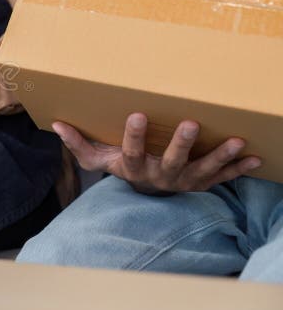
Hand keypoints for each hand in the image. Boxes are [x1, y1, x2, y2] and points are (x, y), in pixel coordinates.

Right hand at [53, 113, 260, 193]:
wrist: (147, 194)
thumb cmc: (122, 167)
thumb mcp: (98, 158)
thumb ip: (78, 143)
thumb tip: (55, 124)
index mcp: (134, 168)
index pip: (132, 151)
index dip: (135, 136)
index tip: (138, 115)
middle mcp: (159, 177)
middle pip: (171, 161)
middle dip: (181, 144)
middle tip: (189, 123)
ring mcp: (183, 181)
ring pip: (203, 171)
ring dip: (220, 156)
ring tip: (236, 141)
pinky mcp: (202, 183)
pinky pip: (222, 179)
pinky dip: (239, 169)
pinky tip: (255, 158)